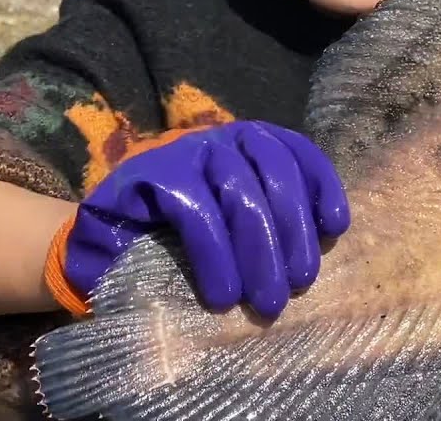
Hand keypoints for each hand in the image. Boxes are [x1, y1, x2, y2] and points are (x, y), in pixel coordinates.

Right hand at [58, 120, 349, 318]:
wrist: (105, 236)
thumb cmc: (183, 232)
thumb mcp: (235, 220)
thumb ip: (272, 219)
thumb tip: (319, 246)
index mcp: (252, 143)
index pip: (299, 154)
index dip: (322, 187)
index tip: (336, 228)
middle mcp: (224, 138)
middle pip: (276, 178)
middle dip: (293, 234)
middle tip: (298, 285)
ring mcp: (188, 152)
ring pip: (242, 196)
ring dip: (260, 254)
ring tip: (268, 301)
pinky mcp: (153, 175)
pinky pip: (198, 215)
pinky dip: (216, 258)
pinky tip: (223, 294)